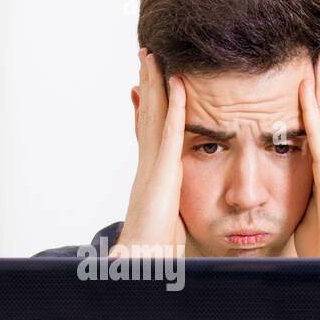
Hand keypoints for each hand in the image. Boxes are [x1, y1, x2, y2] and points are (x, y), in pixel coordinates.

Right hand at [114, 48, 187, 256]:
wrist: (140, 263)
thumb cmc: (154, 252)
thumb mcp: (166, 225)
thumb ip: (170, 213)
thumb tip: (172, 218)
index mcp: (151, 177)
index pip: (147, 134)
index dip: (144, 108)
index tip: (142, 85)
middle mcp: (148, 165)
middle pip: (146, 116)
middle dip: (145, 86)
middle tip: (145, 57)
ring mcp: (152, 166)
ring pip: (153, 115)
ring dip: (154, 84)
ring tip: (153, 56)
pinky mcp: (162, 171)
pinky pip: (170, 131)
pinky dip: (174, 106)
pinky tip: (179, 83)